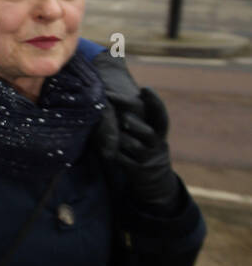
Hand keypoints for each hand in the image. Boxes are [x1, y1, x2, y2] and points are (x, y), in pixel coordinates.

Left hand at [91, 55, 179, 212]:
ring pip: (134, 146)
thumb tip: (120, 88)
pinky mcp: (136, 170)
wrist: (155, 177)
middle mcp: (157, 145)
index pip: (161, 116)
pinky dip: (114, 151)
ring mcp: (147, 158)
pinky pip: (123, 160)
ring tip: (110, 129)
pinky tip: (103, 145)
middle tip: (123, 114)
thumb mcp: (149, 131)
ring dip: (121, 137)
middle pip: (149, 133)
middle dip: (135, 123)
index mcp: (161, 132)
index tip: (145, 88)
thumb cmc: (146, 144)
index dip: (155, 103)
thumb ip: (140, 114)